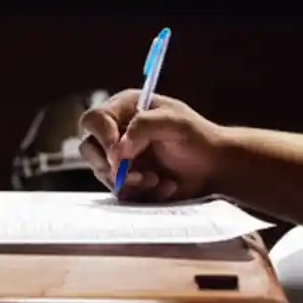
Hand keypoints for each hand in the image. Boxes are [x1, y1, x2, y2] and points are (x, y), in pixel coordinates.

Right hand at [77, 89, 225, 202]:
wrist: (213, 167)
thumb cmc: (198, 138)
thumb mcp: (175, 123)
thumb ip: (144, 126)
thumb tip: (119, 147)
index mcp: (126, 108)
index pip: (94, 119)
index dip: (102, 137)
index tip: (118, 154)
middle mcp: (118, 132)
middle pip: (89, 148)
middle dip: (110, 165)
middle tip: (136, 174)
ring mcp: (121, 157)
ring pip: (102, 173)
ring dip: (129, 181)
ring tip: (157, 180)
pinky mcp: (127, 180)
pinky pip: (119, 191)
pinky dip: (140, 193)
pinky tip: (163, 186)